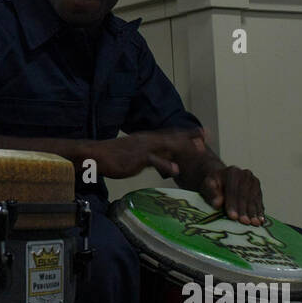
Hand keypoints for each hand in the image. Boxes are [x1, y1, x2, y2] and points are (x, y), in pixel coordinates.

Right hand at [92, 127, 206, 179]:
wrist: (95, 156)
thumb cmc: (113, 157)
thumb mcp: (136, 155)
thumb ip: (152, 156)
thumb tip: (167, 161)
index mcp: (147, 139)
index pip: (170, 133)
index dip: (186, 132)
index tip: (202, 132)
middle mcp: (147, 140)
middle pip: (173, 136)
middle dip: (190, 136)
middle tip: (207, 136)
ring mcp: (143, 148)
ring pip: (168, 145)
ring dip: (184, 146)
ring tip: (200, 149)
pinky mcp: (137, 159)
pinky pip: (154, 161)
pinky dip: (166, 164)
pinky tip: (176, 170)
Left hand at [198, 164, 264, 224]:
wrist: (221, 179)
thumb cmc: (213, 185)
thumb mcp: (207, 186)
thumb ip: (211, 193)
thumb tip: (218, 203)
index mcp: (232, 172)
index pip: (232, 190)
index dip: (233, 204)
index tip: (233, 217)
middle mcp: (245, 174)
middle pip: (244, 195)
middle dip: (244, 210)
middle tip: (244, 222)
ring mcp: (253, 180)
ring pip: (254, 199)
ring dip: (254, 212)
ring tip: (254, 224)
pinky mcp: (258, 188)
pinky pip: (259, 201)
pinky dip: (260, 211)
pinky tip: (261, 220)